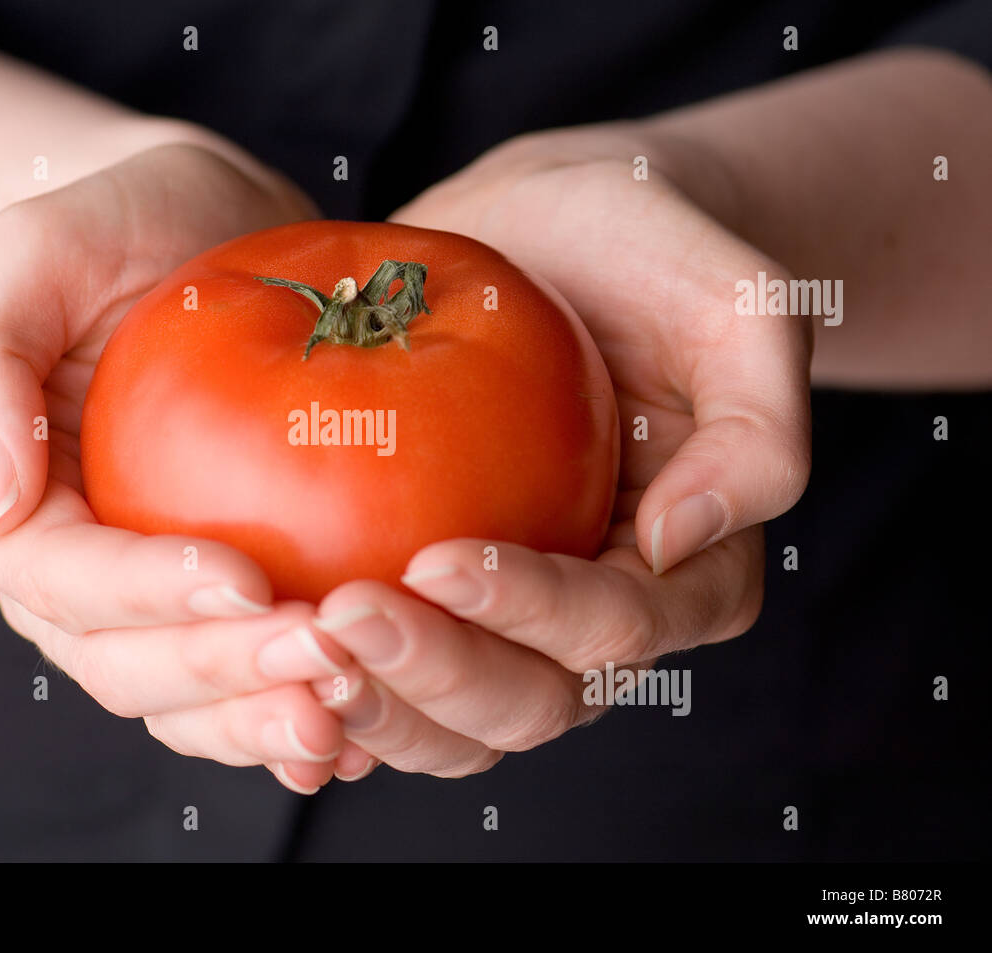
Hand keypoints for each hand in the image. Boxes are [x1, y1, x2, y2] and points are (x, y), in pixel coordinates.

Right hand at [0, 140, 366, 791]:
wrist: (196, 233)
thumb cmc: (111, 228)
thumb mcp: (36, 252)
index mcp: (0, 510)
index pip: (64, 578)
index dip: (149, 593)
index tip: (247, 577)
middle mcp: (61, 579)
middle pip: (126, 663)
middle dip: (224, 670)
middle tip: (331, 654)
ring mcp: (140, 604)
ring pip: (184, 701)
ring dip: (262, 715)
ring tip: (354, 709)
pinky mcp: (213, 605)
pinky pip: (243, 683)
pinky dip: (290, 712)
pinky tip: (364, 726)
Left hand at [309, 128, 810, 776]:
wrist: (556, 234)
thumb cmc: (652, 256)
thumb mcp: (741, 304)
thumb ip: (758, 426)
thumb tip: (677, 538)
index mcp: (685, 575)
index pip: (613, 632)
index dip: (530, 615)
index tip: (436, 560)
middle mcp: (597, 619)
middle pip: (527, 704)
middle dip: (435, 679)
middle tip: (340, 621)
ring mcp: (510, 621)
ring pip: (452, 722)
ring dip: (375, 707)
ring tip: (293, 649)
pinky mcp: (436, 601)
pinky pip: (389, 679)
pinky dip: (331, 698)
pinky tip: (262, 667)